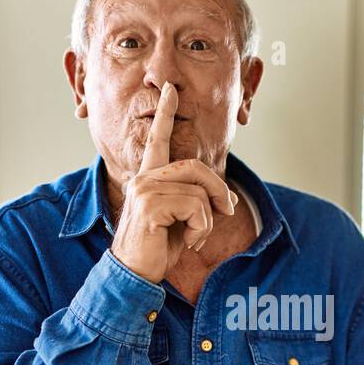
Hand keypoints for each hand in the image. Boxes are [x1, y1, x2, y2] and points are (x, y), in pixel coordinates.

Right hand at [109, 81, 236, 282]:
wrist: (134, 274)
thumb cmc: (156, 250)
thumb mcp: (183, 222)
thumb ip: (199, 203)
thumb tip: (228, 199)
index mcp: (148, 178)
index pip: (158, 140)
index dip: (166, 114)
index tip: (170, 90)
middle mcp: (144, 177)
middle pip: (195, 168)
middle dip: (219, 190)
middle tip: (228, 211)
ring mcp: (145, 189)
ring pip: (199, 191)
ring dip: (207, 220)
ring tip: (193, 237)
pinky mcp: (151, 204)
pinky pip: (196, 207)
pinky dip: (201, 229)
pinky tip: (186, 242)